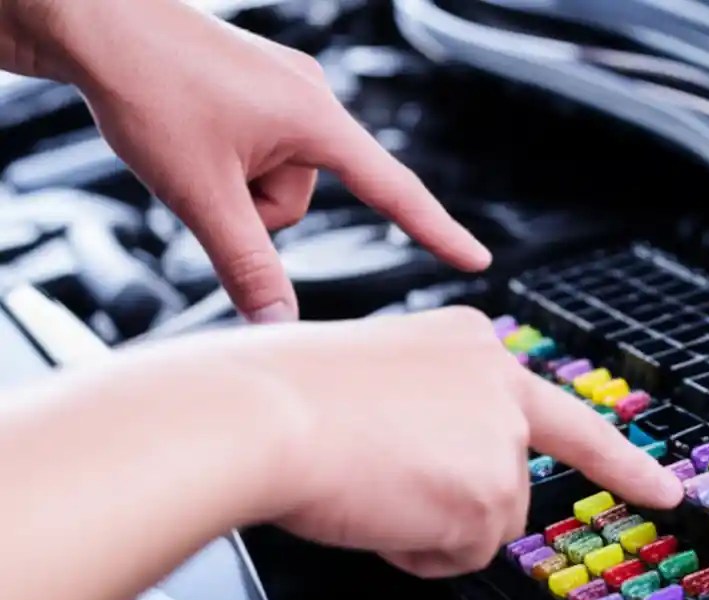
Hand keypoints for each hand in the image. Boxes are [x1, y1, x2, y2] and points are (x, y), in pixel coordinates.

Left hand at [5, 0, 489, 321]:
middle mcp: (310, 99)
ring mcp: (282, 93)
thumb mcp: (200, 191)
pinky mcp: (256, 91)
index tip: (477, 260)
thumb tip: (279, 323)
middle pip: (303, 199)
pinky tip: (192, 136)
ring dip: (233, 185)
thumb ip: (247, 264)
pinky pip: (259, 152)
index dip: (438, 231)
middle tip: (201, 177)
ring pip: (275, 181)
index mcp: (316, 118)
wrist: (94, 22)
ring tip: (189, 151)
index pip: (394, 189)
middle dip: (254, 208)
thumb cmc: (148, 85)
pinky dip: (227, 163)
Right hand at [187, 307, 682, 575]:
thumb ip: (433, 412)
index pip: (563, 412)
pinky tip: (378, 509)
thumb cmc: (287, 391)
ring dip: (430, 524)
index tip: (664, 489)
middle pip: (507, 480)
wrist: (261, 411)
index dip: (621, 460)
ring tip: (371, 484)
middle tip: (406, 484)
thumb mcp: (380, 377)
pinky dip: (419, 551)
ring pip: (484, 522)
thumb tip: (436, 460)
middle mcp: (501, 385)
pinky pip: (462, 555)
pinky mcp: (491, 493)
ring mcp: (502, 439)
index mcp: (471, 346)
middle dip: (463, 500)